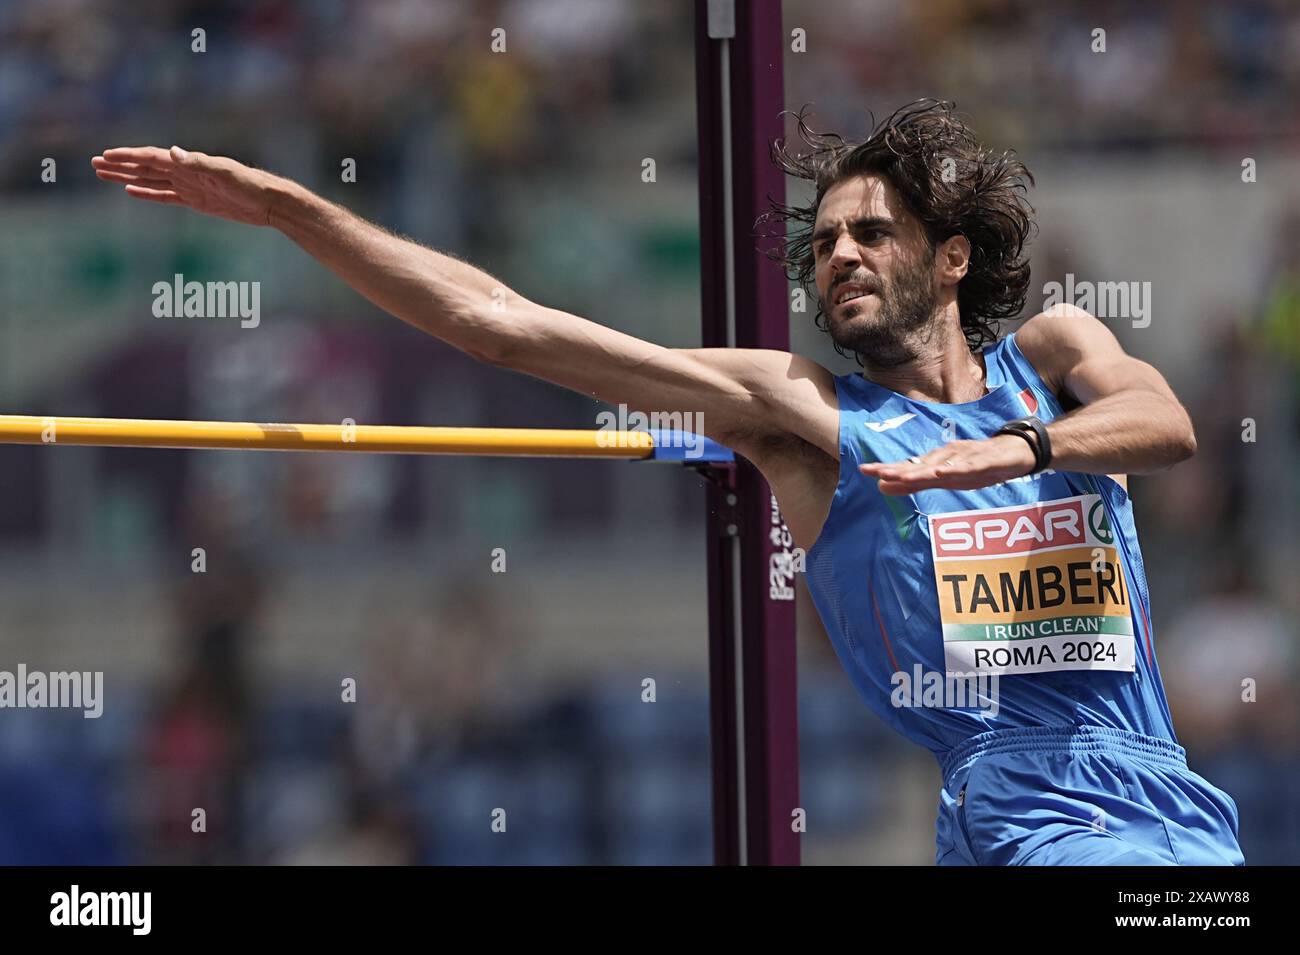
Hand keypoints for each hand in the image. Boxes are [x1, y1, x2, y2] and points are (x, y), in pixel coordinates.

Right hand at [91, 146, 284, 226]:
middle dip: (120, 165)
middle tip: (94, 163)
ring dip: (127, 177)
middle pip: (145, 167)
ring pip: (150, 181)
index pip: (151, 157)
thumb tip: (172, 152)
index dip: (128, 156)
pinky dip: (146, 193)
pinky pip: (165, 196)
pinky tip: (130, 191)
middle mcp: (185, 172)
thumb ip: (198, 163)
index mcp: (188, 163)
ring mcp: (189, 186)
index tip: (106, 155)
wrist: (268, 202)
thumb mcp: (224, 173)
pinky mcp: (196, 201)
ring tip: (104, 175)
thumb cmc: (249, 184)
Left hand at [858, 434, 1036, 494]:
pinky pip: (970, 466)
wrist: (1015, 451)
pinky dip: (956, 469)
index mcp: (938, 465)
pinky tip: (944, 472)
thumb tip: (883, 487)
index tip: (863, 470)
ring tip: (903, 476)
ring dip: (922, 471)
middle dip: (899, 470)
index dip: (887, 469)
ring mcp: (967, 459)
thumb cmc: (977, 463)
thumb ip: (916, 482)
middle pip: (920, 465)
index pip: (908, 468)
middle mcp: (948, 459)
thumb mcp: (946, 477)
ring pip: (942, 466)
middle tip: (877, 473)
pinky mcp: (986, 462)